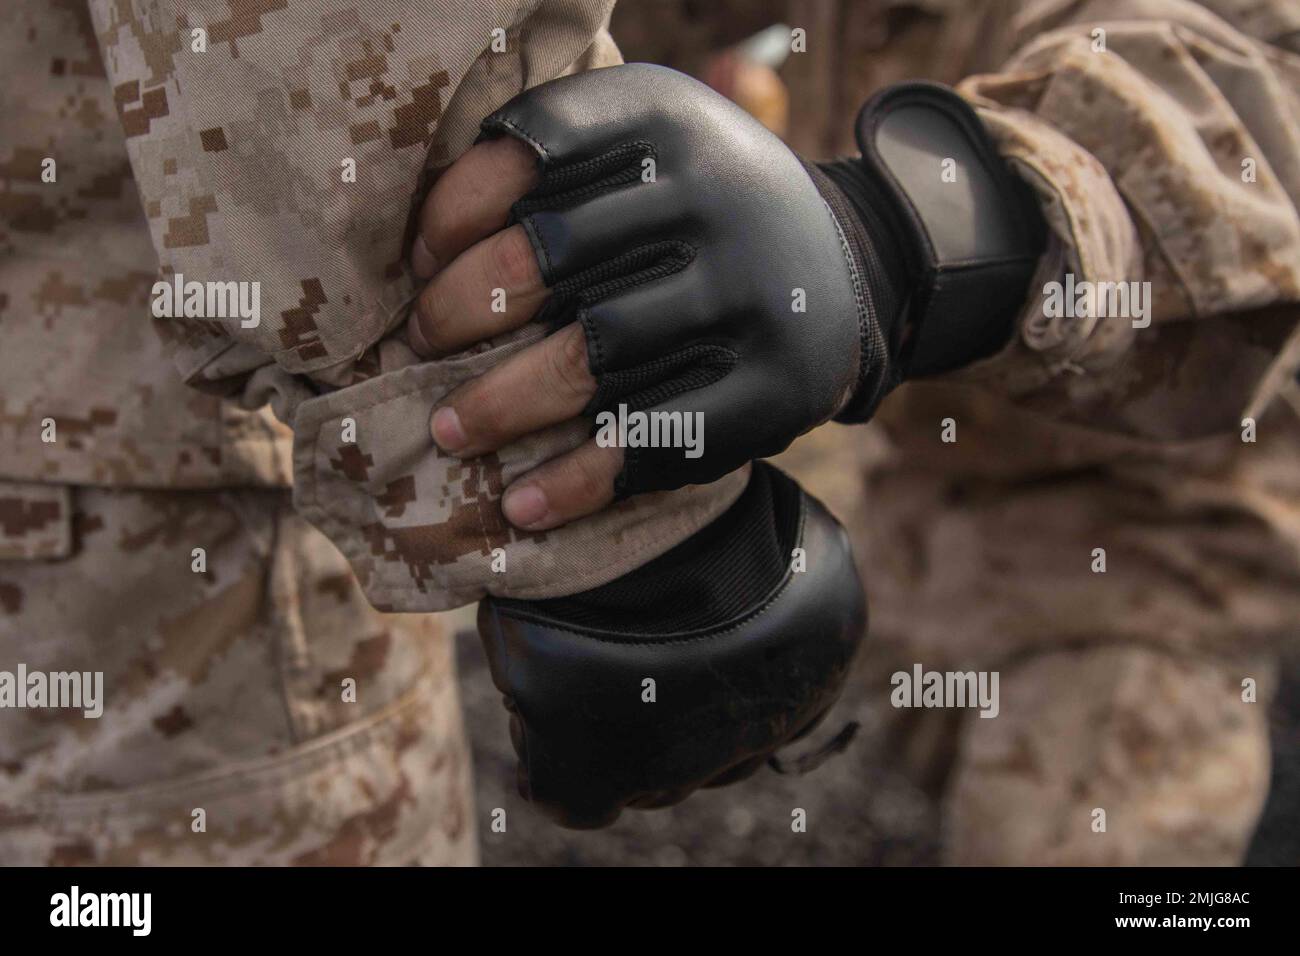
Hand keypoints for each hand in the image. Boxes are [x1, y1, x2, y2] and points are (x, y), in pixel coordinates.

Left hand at [406, 64, 875, 529]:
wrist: (845, 269)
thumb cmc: (704, 211)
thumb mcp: (651, 146)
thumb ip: (561, 163)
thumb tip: (427, 253)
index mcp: (669, 118)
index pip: (530, 150)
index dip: (452, 211)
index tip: (420, 261)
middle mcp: (716, 196)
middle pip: (544, 255)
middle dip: (457, 311)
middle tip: (420, 343)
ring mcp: (749, 296)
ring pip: (587, 359)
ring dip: (497, 406)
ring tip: (448, 430)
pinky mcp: (773, 389)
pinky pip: (652, 442)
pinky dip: (574, 482)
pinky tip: (521, 505)